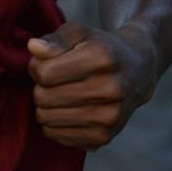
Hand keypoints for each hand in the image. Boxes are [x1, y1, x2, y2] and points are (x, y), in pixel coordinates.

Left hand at [26, 21, 156, 148]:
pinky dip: (54, 123)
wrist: (137, 72)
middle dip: (40, 87)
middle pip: (44, 97)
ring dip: (45, 106)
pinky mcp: (104, 137)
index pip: (45, 73)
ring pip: (47, 119)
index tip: (45, 64)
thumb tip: (33, 47)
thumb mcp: (79, 33)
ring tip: (59, 94)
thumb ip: (55, 39)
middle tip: (52, 81)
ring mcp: (109, 116)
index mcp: (102, 58)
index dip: (36, 67)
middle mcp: (110, 89)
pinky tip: (66, 110)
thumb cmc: (99, 48)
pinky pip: (57, 136)